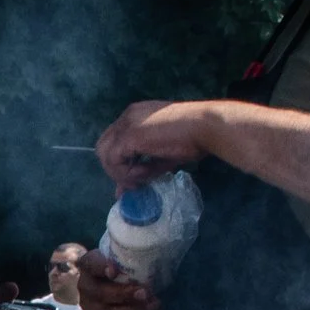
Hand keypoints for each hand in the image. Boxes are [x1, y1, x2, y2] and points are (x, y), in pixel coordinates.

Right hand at [77, 248, 158, 309]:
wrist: (107, 285)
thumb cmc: (120, 268)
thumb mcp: (121, 257)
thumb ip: (130, 257)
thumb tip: (153, 255)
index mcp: (89, 265)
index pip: (91, 264)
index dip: (101, 267)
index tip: (114, 270)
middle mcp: (84, 287)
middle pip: (101, 294)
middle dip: (125, 295)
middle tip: (145, 293)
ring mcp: (89, 307)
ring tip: (154, 306)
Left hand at [96, 100, 212, 188]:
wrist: (206, 127)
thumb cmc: (193, 139)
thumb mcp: (162, 158)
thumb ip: (143, 171)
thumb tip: (122, 192)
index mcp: (134, 117)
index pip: (113, 142)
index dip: (119, 163)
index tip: (134, 179)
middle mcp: (126, 117)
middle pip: (103, 147)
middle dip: (115, 169)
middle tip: (134, 182)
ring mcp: (126, 125)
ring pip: (106, 155)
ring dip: (121, 173)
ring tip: (143, 178)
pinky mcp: (129, 135)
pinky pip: (115, 160)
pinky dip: (126, 172)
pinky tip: (145, 173)